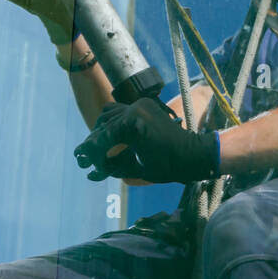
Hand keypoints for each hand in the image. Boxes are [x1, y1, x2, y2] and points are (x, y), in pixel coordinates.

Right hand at [73, 97, 219, 182]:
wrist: (192, 154)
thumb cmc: (168, 167)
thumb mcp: (137, 169)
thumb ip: (112, 167)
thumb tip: (91, 173)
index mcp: (132, 125)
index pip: (103, 138)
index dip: (92, 152)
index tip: (84, 163)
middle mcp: (134, 110)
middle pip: (103, 125)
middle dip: (95, 143)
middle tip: (85, 159)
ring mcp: (140, 105)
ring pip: (109, 114)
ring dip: (102, 130)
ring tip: (99, 148)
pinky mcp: (145, 104)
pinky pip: (121, 109)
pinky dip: (113, 121)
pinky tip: (111, 135)